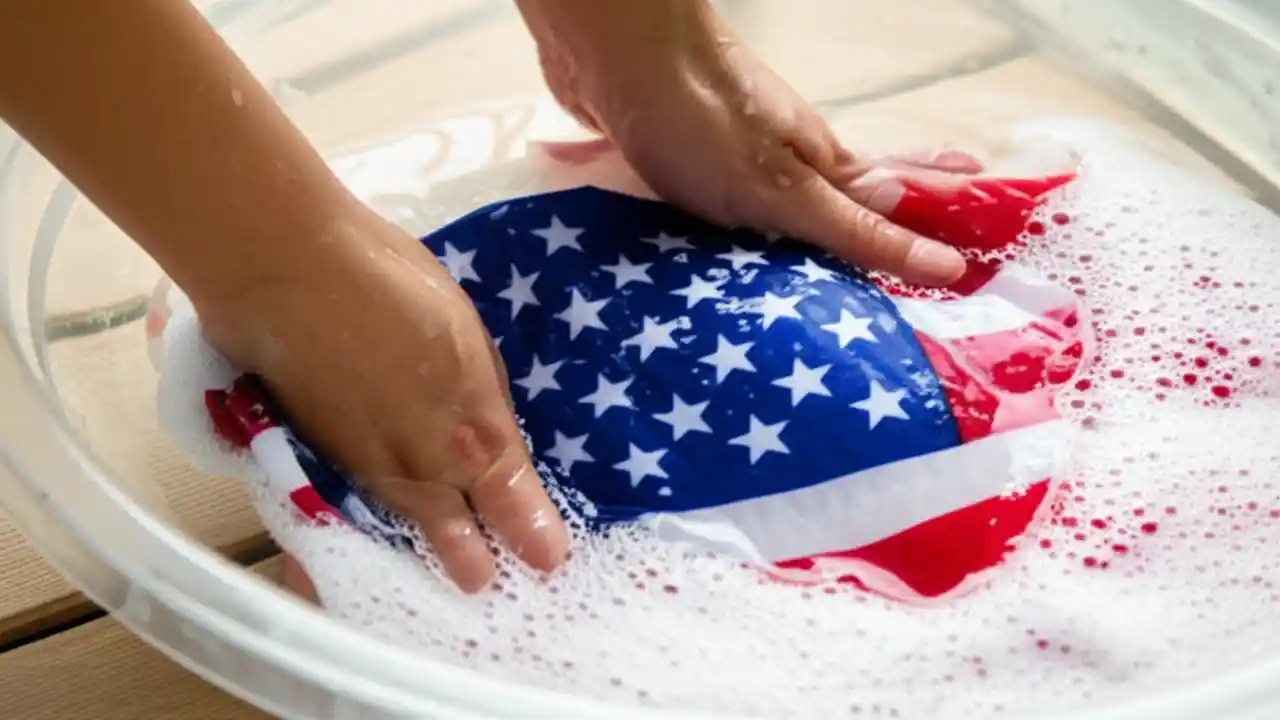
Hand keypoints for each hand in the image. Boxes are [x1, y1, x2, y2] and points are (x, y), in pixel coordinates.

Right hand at [195, 207, 569, 592]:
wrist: (287, 275)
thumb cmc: (388, 280)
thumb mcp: (464, 329)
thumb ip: (479, 392)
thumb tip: (485, 423)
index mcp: (474, 427)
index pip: (511, 499)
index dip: (532, 533)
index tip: (549, 559)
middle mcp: (425, 464)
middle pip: (456, 533)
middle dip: (473, 560)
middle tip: (483, 580)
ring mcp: (369, 470)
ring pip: (406, 524)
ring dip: (428, 547)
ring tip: (449, 571)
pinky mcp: (321, 464)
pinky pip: (362, 505)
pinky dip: (375, 520)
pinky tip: (384, 521)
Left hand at [517, 0, 969, 285]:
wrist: (613, 57)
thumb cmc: (707, 121)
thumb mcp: (788, 188)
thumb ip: (855, 226)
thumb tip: (947, 263)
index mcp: (822, 168)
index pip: (890, 210)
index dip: (921, 240)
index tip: (961, 277)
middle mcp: (782, 163)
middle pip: (831, 215)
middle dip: (858, 254)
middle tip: (878, 305)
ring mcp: (728, 161)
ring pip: (770, 220)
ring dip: (787, 256)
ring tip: (803, 311)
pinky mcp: (676, 167)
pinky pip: (713, 221)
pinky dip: (725, 248)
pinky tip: (716, 279)